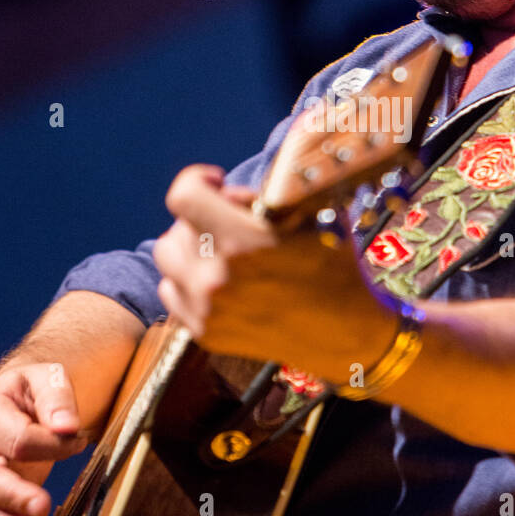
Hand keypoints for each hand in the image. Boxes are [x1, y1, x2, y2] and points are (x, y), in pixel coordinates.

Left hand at [153, 165, 396, 381]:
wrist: (347, 336)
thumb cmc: (335, 271)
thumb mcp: (312, 218)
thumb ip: (268, 197)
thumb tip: (233, 191)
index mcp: (243, 243)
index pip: (183, 197)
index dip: (197, 180)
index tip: (216, 182)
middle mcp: (217, 278)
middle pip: (176, 226)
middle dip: (202, 216)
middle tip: (232, 222)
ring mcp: (207, 310)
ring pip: (168, 259)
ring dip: (190, 248)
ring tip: (220, 251)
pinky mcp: (205, 333)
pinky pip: (172, 292)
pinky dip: (188, 281)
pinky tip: (218, 279)